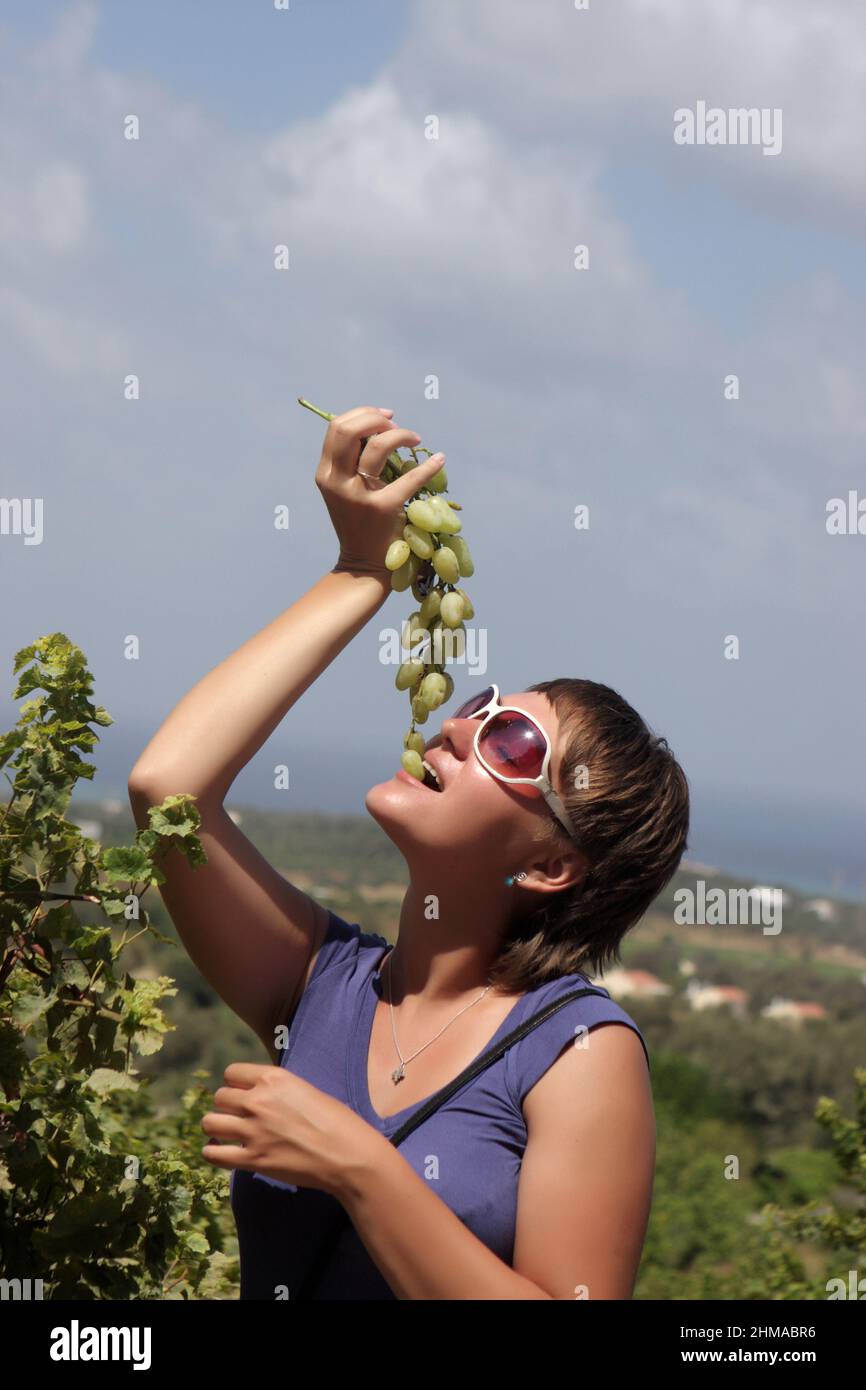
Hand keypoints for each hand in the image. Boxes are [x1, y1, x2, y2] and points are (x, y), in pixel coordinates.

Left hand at [200, 1062, 378, 1195]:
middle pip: (220, 1097)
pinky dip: (212, 1151)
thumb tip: (259, 1096)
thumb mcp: (305, 1090)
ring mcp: (253, 1131)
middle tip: (238, 1116)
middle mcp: (258, 1101)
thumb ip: (278, 1090)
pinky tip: (219, 1151)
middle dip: (227, 1106)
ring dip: (216, 1126)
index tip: (242, 1093)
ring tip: (225, 1132)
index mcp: (273, 1079)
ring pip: (210, 1122)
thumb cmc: (336, 1121)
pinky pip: (213, 1153)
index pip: (232, 1072)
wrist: (347, 1154)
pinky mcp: (252, 1159)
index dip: (236, 1083)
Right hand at [315, 406, 444, 574]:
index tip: (384, 418)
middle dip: (376, 418)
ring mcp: (359, 494)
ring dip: (401, 434)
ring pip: (378, 445)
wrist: (362, 564)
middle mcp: (337, 481)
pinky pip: (410, 478)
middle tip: (396, 425)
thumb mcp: (343, 489)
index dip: (363, 415)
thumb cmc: (358, 521)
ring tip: (415, 439)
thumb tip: (376, 427)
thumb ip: (351, 461)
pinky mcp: (383, 508)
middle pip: (350, 429)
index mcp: (326, 474)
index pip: (337, 427)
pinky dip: (428, 466)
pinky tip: (439, 460)